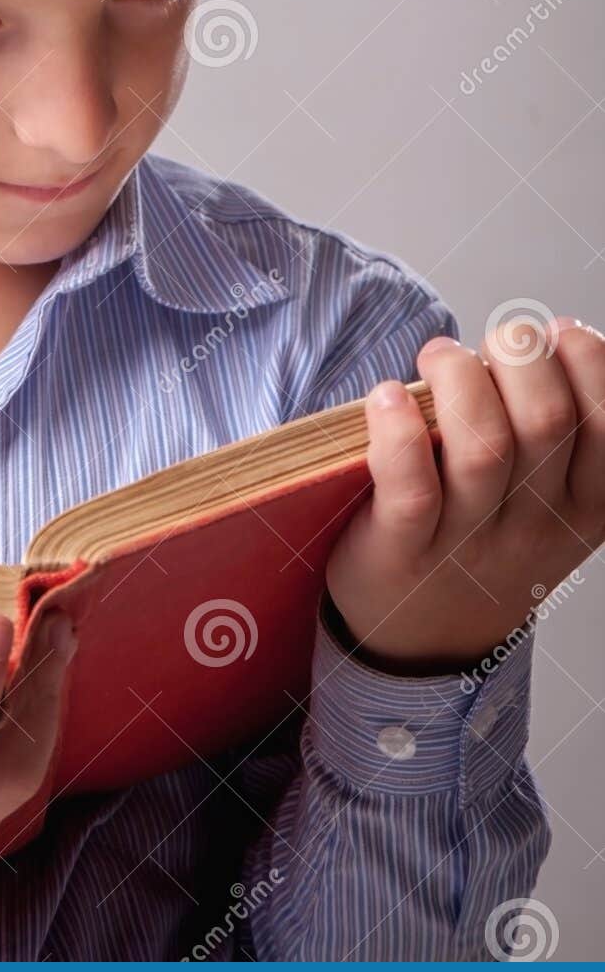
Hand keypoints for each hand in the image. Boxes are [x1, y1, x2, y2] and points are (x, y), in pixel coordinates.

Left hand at [325, 317, 604, 674]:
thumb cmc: (486, 535)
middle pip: (547, 420)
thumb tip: (557, 335)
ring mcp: (469, 540)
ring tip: (438, 358)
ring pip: (482, 445)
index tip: (558, 332)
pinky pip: (411, 485)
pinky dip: (397, 429)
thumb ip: (565, 430)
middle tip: (489, 346)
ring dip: (459, 377)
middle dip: (520, 354)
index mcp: (585, 505)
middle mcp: (535, 524)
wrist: (425, 638)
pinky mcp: (402, 549)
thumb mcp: (552, 498)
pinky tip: (387, 396)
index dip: (589, 359)